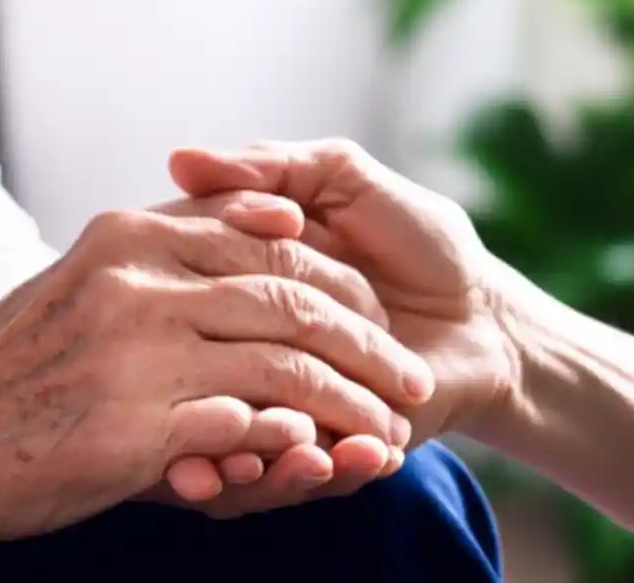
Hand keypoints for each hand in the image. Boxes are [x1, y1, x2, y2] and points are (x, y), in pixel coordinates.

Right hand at [0, 192, 432, 577]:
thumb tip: (274, 218)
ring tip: (391, 431)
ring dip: (352, 403)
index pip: (273, 240)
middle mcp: (138, 279)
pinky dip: (296, 445)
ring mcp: (133, 351)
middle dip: (368, 343)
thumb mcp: (89, 273)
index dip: (341, 279)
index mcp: (133, 233)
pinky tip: (328, 461)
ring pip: (286, 366)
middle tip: (411, 379)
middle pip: (295, 300)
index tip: (379, 312)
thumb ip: (178, 241)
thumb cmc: (16, 362)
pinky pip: (245, 427)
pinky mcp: (129, 425)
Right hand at [169, 139, 520, 448]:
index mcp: (239, 278)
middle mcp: (247, 343)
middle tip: (180, 410)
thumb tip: (179, 159)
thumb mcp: (344, 181)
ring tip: (246, 463)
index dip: (165, 307)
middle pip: (197, 379)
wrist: (487, 318)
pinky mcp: (320, 446)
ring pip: (234, 440)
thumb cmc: (421, 243)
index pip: (182, 298)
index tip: (146, 305)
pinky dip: (296, 474)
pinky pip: (291, 472)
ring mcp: (281, 400)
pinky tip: (317, 460)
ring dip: (241, 453)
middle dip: (193, 395)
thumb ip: (271, 168)